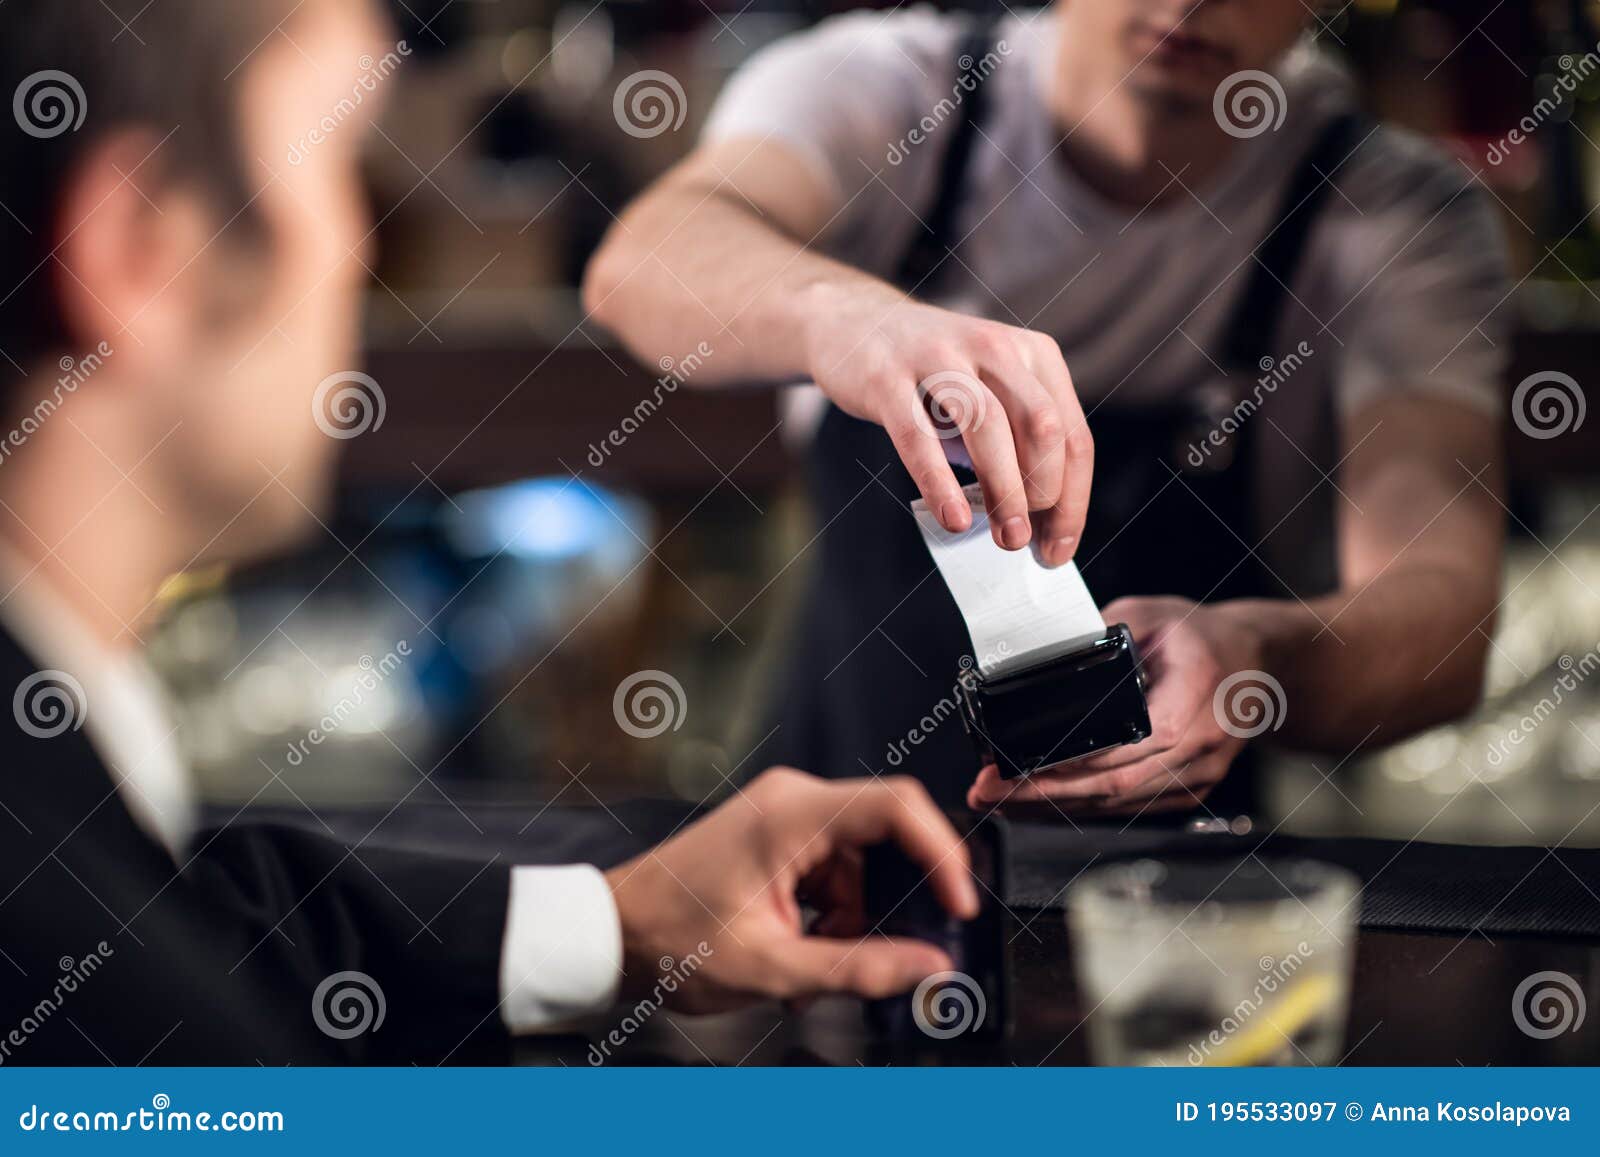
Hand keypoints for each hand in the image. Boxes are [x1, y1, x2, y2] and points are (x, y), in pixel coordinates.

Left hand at [605, 768, 978, 1012]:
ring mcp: (784, 816)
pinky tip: (807, 952)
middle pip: (886, 838)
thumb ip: (859, 969)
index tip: (958, 902)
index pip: (897, 807)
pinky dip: (832, 915)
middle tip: (897, 951)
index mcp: (792, 815)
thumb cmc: (669, 939)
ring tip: (821, 969)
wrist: (611, 933)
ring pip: (861, 863)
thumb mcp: (772, 968)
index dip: (942, 852)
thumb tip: (927, 967)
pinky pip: (833, 871)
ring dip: (856, 919)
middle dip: (894, 902)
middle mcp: (793, 802)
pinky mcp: (777, 837)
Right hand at [801, 284, 1090, 565]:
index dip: (1073, 500)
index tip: (1058, 549)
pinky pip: (918, 436)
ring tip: (1005, 537)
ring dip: (1004, 490)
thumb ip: (1014, 446)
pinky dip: (940, 482)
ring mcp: (939, 357)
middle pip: (1042, 427)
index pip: (1071, 435)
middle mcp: (994, 347)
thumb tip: (1035, 525)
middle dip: (1044, 494)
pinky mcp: (887, 377)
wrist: (854, 326)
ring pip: (989, 425)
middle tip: (1024, 539)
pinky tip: (953, 518)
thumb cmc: (931, 377)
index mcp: (1033, 354)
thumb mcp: (988, 395)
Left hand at [966, 597, 1268, 814]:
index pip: (1126, 745)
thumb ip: (1099, 636)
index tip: (1015, 767)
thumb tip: (1042, 657)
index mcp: (1192, 697)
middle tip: (986, 793)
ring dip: (1053, 808)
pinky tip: (1040, 806)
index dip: (1069, 764)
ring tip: (998, 802)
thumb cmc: (1203, 636)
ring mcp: (1197, 776)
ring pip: (1117, 804)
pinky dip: (1081, 808)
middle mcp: (1200, 746)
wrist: (1261, 665)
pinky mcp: (1189, 791)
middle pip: (1114, 785)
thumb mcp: (1150, 616)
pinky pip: (1129, 807)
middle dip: (1042, 795)